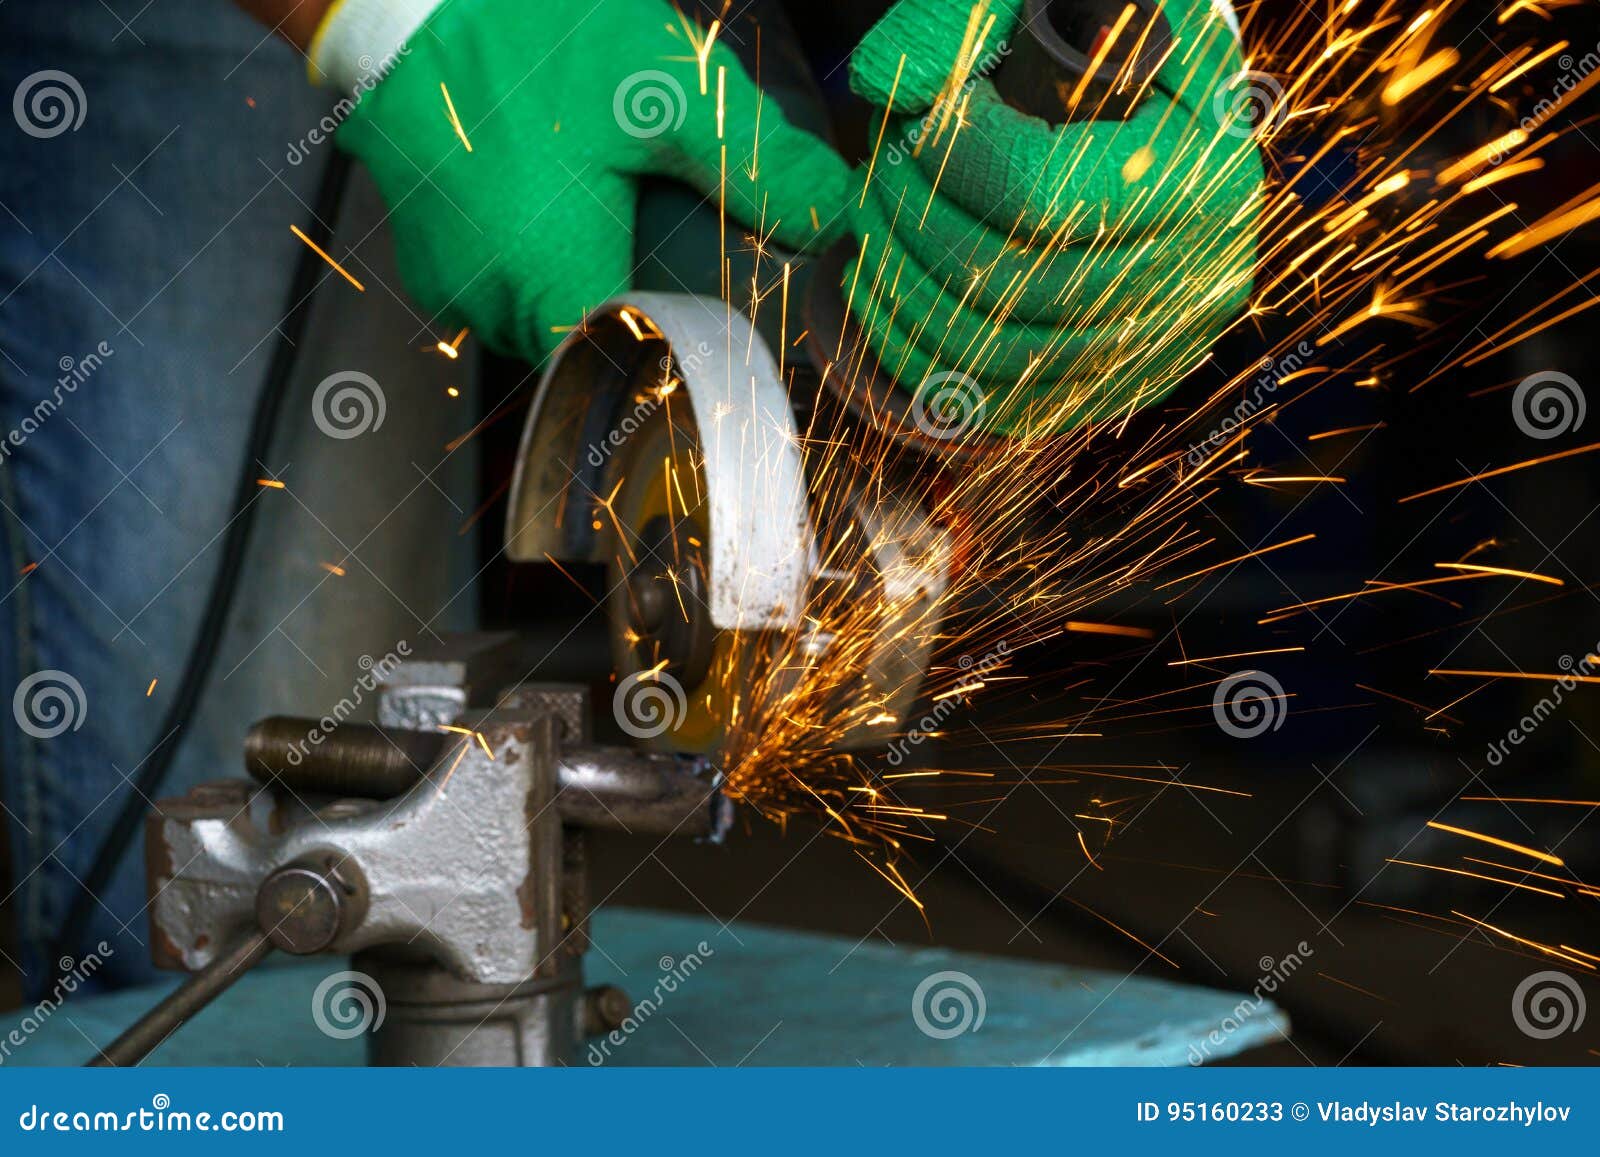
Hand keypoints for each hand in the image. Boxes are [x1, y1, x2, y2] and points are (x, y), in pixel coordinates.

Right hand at [332, 0, 851, 361]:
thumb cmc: (526, 37)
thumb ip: (756, 166)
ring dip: (586, 274)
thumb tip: (830, 218)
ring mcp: (450, 284)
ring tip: (613, 205)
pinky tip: (557, 194)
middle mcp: (490, 307)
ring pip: (546, 314)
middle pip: (593, 348)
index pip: (634, 374)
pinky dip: (537, 253)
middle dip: (639, 301)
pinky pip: (501, 282)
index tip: (714, 312)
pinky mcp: (426, 254)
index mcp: (550, 288)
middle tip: (673, 239)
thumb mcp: (665, 92)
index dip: (682, 348)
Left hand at [847, 0, 1263, 436]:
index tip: (914, 116)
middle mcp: (1200, 274)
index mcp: (1205, 170)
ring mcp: (1160, 346)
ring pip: (992, 352)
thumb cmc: (1105, 49)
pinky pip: (1000, 408)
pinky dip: (920, 361)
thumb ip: (963, 21)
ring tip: (868, 223)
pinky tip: (878, 298)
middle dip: (910, 220)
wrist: (1156, 114)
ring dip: (899, 290)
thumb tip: (886, 86)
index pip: (1039, 193)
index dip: (947, 158)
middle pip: (1008, 277)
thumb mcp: (1050, 4)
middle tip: (874, 166)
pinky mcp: (1116, 387)